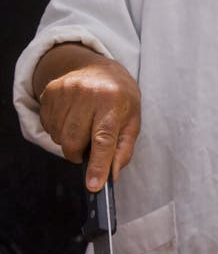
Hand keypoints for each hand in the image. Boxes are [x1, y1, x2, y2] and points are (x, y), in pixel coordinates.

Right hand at [37, 47, 140, 190]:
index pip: (104, 139)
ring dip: (70, 141)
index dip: (98, 164)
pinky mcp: (50, 92)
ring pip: (59, 138)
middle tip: (90, 142)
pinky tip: (72, 117)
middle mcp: (88, 93)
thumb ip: (123, 149)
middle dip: (80, 152)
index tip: (94, 186)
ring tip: (84, 124)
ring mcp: (66, 90)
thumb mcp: (132, 119)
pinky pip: (49, 127)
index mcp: (113, 100)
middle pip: (74, 143)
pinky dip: (59, 130)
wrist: (98, 67)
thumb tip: (112, 176)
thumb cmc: (119, 96)